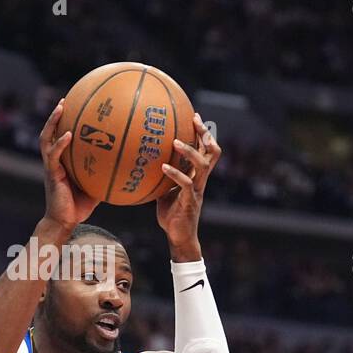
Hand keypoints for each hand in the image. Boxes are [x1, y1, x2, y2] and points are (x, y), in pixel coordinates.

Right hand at [39, 99, 98, 232]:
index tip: (73, 107)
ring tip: (60, 108)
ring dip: (52, 122)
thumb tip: (126, 165)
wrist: (64, 221)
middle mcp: (53, 161)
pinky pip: (54, 155)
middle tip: (63, 100)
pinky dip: (60, 143)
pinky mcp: (51, 173)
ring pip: (46, 139)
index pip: (59, 137)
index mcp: (61, 162)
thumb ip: (105, 173)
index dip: (63, 123)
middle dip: (55, 116)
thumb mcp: (96, 186)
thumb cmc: (79, 206)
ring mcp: (50, 166)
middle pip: (49, 133)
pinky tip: (68, 134)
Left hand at [157, 113, 219, 260]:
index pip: (206, 150)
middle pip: (211, 153)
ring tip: (176, 142)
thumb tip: (140, 163)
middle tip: (195, 120)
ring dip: (191, 152)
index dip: (204, 133)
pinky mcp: (190, 201)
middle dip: (205, 135)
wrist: (179, 237)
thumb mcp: (164, 191)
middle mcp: (201, 181)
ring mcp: (198, 190)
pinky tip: (163, 167)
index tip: (195, 116)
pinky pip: (186, 184)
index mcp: (197, 176)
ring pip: (203, 166)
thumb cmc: (171, 214)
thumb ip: (159, 177)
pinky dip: (176, 174)